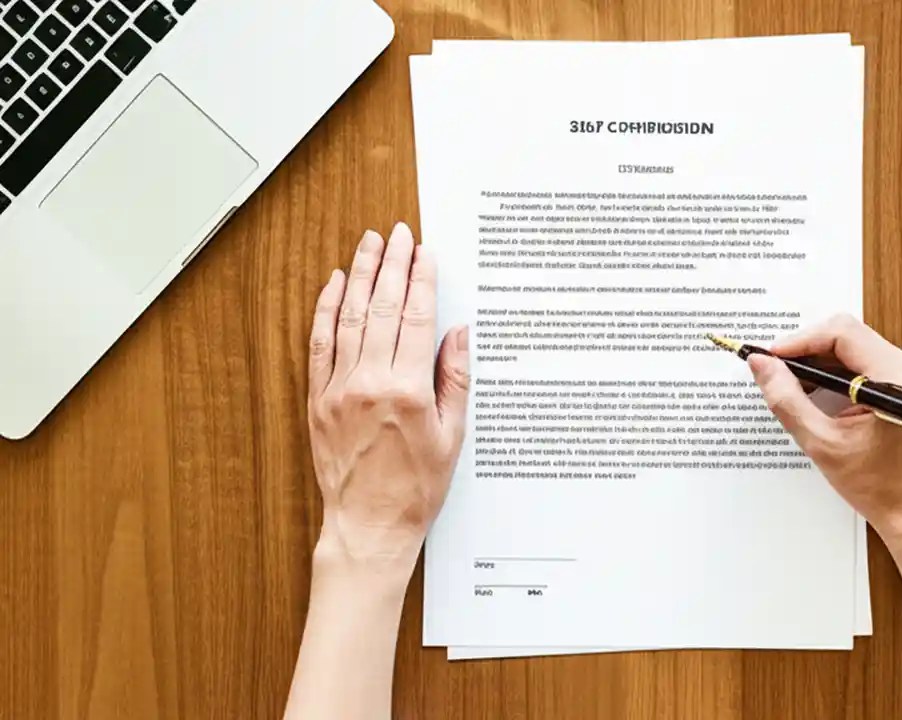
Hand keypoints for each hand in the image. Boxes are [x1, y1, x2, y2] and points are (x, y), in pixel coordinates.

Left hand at [307, 223, 469, 576]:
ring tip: (368, 244)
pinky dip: (325, 309)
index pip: (415, 317)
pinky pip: (319, 343)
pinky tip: (333, 285)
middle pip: (381, 306)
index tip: (425, 252)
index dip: (421, 279)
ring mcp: (338, 389)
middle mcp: (369, 382)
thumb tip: (459, 333)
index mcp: (408, 390)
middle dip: (391, 264)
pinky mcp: (317, 400)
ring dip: (358, 275)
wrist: (369, 526)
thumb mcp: (452, 435)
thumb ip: (455, 379)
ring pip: (347, 316)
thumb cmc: (415, 489)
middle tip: (398, 233)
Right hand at [747, 315, 901, 531]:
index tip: (771, 356)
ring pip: (848, 346)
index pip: (841, 334)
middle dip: (804, 349)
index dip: (800, 341)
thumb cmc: (880, 484)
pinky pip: (856, 362)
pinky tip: (808, 390)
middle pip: (844, 335)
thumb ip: (788, 400)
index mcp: (895, 378)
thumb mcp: (822, 443)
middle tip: (773, 368)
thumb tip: (763, 366)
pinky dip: (828, 371)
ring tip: (787, 382)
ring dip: (815, 360)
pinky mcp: (896, 384)